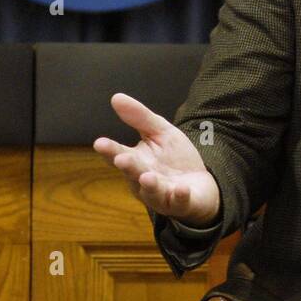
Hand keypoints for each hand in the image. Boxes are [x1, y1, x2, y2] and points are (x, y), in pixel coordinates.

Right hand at [92, 92, 220, 226]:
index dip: (109, 150)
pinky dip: (180, 196)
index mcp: (136, 162)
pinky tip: (182, 189)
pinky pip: (180, 201)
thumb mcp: (160, 132)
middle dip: (128, 166)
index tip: (99, 143)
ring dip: (149, 184)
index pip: (118, 155)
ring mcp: (162, 194)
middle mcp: (143, 181)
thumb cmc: (174, 159)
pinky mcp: (182, 203)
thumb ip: (139, 117)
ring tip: (147, 176)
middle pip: (133, 174)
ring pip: (152, 192)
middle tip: (121, 158)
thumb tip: (116, 97)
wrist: (200, 184)